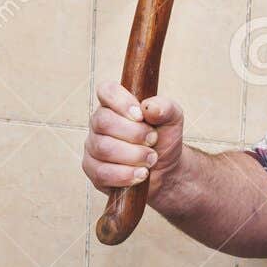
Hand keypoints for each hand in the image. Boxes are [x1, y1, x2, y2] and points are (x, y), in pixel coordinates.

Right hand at [81, 81, 185, 199]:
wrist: (166, 170)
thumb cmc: (164, 139)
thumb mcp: (172, 119)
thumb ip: (165, 108)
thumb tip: (150, 108)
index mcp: (114, 104)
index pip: (106, 91)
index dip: (121, 102)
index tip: (141, 116)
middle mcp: (99, 123)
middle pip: (103, 122)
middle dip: (134, 134)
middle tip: (153, 140)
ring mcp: (93, 147)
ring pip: (103, 148)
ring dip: (133, 156)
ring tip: (151, 159)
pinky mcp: (94, 171)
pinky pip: (101, 173)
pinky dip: (125, 175)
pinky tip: (141, 174)